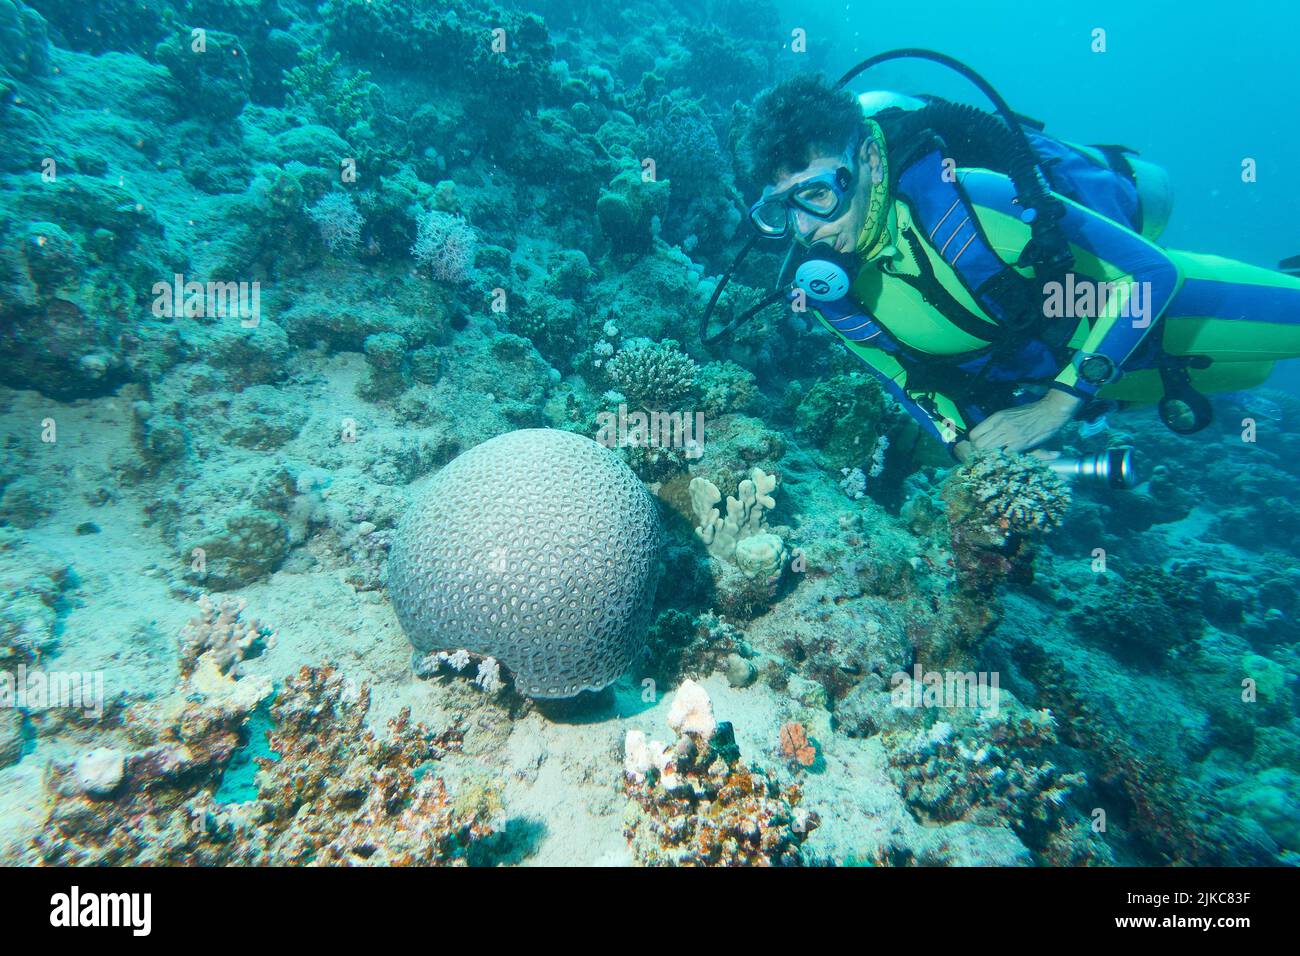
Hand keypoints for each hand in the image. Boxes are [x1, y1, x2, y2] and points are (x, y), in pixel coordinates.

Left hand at [965, 389, 1083, 454]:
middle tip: (987, 455)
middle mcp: (1000, 425)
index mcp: (996, 417)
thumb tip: (985, 436)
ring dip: (991, 456)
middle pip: (979, 445)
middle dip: (980, 452)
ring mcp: (1009, 434)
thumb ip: (997, 425)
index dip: (974, 443)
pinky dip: (1005, 458)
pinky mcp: (1020, 443)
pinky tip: (1008, 457)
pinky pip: (1005, 454)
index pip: (974, 434)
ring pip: (989, 450)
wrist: (1050, 411)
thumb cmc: (1030, 412)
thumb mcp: (1009, 414)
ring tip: (996, 457)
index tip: (980, 447)